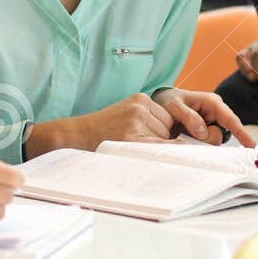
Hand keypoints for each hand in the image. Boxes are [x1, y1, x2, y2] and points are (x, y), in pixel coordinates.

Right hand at [25, 93, 173, 154]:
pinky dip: (162, 153)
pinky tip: (161, 159)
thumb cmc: (104, 129)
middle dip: (161, 139)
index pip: (168, 117)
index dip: (164, 131)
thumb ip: (148, 118)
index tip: (161, 140)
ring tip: (133, 148)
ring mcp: (135, 122)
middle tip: (141, 145)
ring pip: (162, 139)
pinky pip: (156, 148)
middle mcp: (140, 107)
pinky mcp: (130, 137)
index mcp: (141, 99)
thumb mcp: (126, 113)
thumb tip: (178, 139)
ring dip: (154, 147)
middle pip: (168, 128)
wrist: (78, 134)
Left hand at [151, 88, 254, 146]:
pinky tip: (187, 137)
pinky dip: (197, 144)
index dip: (241, 132)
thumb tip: (202, 130)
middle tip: (187, 131)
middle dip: (206, 138)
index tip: (250, 145)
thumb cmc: (168, 101)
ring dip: (199, 141)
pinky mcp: (205, 134)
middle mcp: (215, 114)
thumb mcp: (173, 105)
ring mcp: (211, 125)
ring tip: (184, 130)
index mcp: (212, 102)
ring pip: (213, 142)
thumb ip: (188, 116)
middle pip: (220, 135)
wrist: (160, 106)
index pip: (230, 119)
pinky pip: (206, 145)